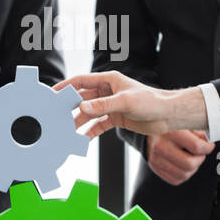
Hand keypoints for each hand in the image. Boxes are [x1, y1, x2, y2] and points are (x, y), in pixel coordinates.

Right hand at [56, 71, 207, 137]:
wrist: (168, 115)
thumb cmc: (151, 101)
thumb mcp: (125, 102)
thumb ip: (103, 105)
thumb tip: (82, 107)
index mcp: (109, 80)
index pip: (81, 81)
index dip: (65, 87)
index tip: (51, 94)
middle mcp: (107, 91)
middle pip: (82, 99)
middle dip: (69, 107)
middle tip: (55, 116)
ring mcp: (111, 105)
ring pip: (89, 113)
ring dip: (78, 121)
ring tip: (65, 132)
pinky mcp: (116, 118)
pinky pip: (98, 125)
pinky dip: (90, 131)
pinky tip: (82, 140)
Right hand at [146, 130, 213, 184]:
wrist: (146, 128)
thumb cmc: (168, 124)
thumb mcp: (183, 120)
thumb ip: (197, 130)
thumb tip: (207, 141)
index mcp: (170, 132)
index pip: (196, 147)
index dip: (208, 148)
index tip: (209, 145)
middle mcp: (161, 146)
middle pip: (190, 164)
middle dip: (200, 159)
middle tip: (199, 152)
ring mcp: (156, 159)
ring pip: (184, 175)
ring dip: (192, 168)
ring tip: (191, 157)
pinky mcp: (155, 167)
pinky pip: (176, 179)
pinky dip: (183, 174)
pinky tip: (183, 164)